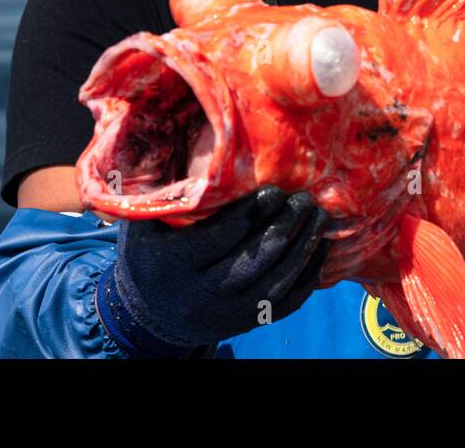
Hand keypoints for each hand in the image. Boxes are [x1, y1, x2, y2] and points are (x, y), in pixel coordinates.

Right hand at [97, 186, 330, 356]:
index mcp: (174, 264)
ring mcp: (226, 313)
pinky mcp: (245, 323)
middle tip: (304, 198)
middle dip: (285, 226)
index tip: (275, 190)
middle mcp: (201, 293)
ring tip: (319, 216)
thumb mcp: (143, 224)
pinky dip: (308, 276)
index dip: (252, 213)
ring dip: (303, 247)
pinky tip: (320, 248)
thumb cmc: (151, 251)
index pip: (221, 237)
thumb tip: (183, 140)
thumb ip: (162, 193)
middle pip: (254, 259)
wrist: (149, 312)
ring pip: (275, 282)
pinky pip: (286, 303)